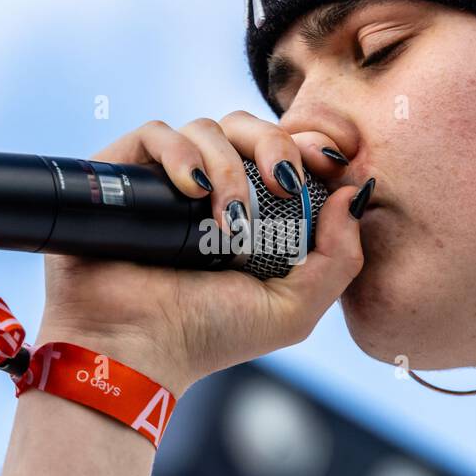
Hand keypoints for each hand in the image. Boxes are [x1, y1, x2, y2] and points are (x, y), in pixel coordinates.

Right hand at [36, 111, 369, 394]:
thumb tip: (354, 193)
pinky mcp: (121, 174)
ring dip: (228, 166)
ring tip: (225, 220)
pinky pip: (155, 132)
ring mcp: (164, 181)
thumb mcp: (294, 309)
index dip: (309, 145)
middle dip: (275, 145)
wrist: (137, 348)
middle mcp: (206, 190)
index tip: (327, 164)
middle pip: (249, 128)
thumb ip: (339, 259)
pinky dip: (179, 153)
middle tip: (283, 184)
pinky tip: (189, 190)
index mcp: (250, 213)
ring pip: (207, 128)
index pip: (284, 152)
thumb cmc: (209, 336)